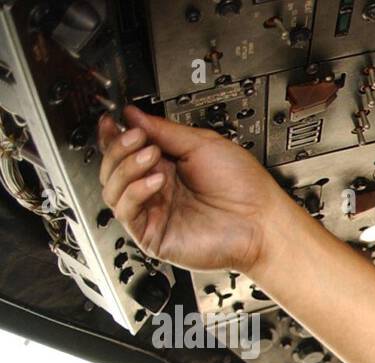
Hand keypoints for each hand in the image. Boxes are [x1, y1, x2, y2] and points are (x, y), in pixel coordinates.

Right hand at [97, 105, 289, 274]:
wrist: (262, 221)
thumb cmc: (246, 188)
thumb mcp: (203, 144)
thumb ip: (164, 130)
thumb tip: (133, 115)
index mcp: (168, 167)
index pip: (125, 151)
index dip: (113, 135)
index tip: (111, 119)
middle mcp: (158, 190)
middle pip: (113, 168)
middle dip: (119, 147)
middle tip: (138, 137)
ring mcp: (155, 213)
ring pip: (112, 189)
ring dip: (126, 167)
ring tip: (151, 155)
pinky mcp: (154, 235)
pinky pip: (126, 212)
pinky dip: (135, 191)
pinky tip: (156, 181)